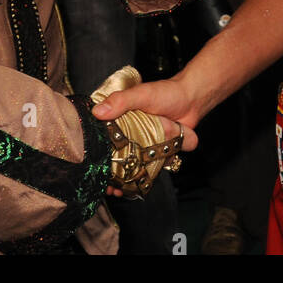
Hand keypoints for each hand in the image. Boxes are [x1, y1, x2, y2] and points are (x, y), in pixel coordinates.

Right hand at [92, 73, 201, 199]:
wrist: (191, 100)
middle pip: (112, 154)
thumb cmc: (165, 92)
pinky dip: (144, 176)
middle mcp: (127, 130)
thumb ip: (121, 101)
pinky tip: (139, 185)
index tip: (90, 164)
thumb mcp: (141, 94)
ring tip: (118, 190)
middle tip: (106, 185)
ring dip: (123, 178)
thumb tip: (98, 112)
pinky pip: (147, 166)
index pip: (100, 135)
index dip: (94, 150)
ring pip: (128, 163)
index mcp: (118, 116)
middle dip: (108, 171)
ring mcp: (141, 142)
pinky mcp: (155, 151)